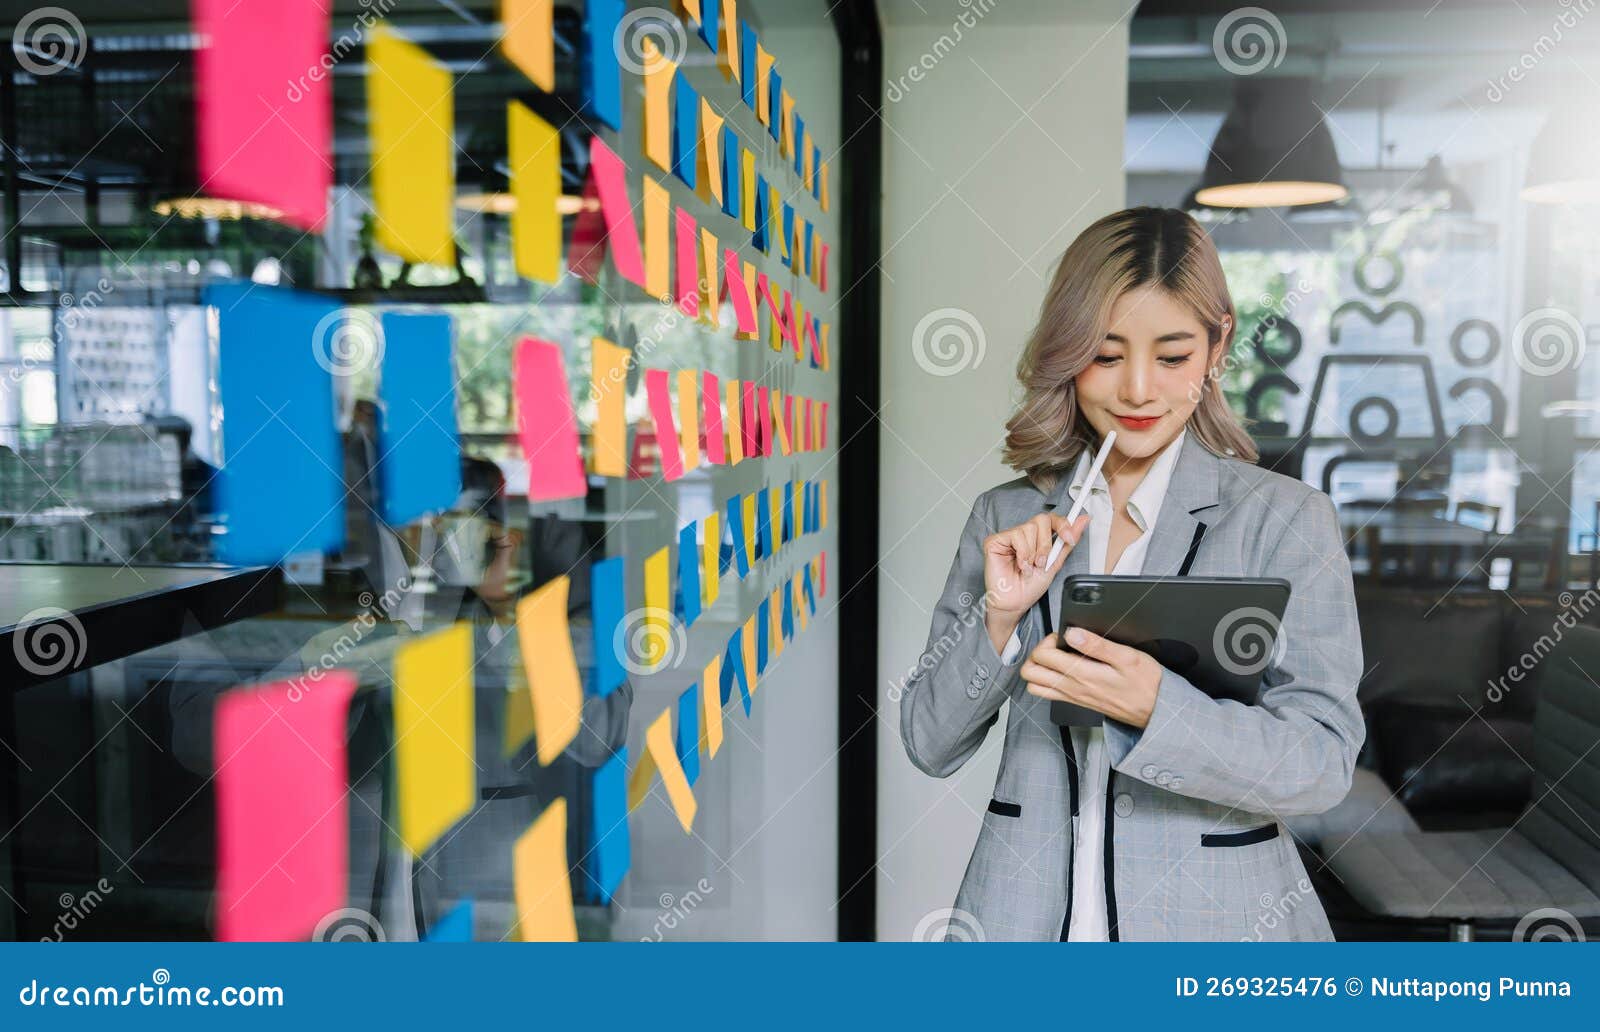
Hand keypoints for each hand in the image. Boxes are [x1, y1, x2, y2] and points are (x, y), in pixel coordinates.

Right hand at [982, 512, 1088, 648]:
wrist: (1016, 603)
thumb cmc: (1030, 586)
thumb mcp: (1055, 563)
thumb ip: (1067, 542)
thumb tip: (1083, 520)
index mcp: (1037, 537)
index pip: (1052, 519)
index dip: (1063, 524)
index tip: (1069, 538)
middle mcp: (1023, 534)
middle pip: (1042, 520)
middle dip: (1046, 544)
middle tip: (1041, 562)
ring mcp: (1008, 536)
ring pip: (1029, 528)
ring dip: (1033, 553)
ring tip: (1028, 567)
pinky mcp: (995, 541)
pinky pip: (1016, 536)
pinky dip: (1022, 554)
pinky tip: (1019, 565)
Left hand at [1021, 626, 1161, 727]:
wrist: (1156, 710)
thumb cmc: (1146, 683)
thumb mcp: (1127, 657)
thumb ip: (1097, 645)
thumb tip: (1072, 633)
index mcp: (1082, 675)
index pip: (1042, 656)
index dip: (1048, 640)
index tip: (1064, 635)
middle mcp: (1072, 688)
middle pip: (1030, 672)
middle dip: (1037, 653)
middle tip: (1056, 645)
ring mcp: (1072, 697)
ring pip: (1035, 686)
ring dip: (1039, 668)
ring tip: (1056, 656)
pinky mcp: (1077, 703)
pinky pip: (1048, 694)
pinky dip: (1046, 680)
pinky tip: (1063, 669)